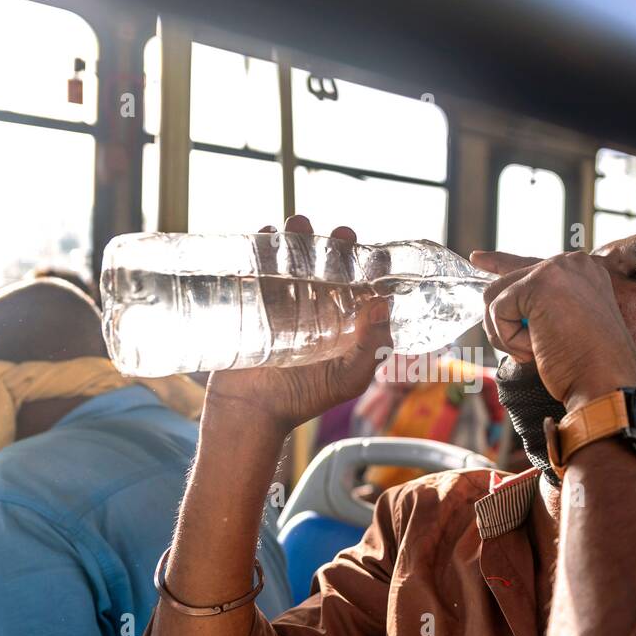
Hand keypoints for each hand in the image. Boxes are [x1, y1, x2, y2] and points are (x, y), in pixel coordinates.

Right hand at [205, 215, 392, 432]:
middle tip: (341, 235)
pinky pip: (258, 262)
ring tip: (300, 225)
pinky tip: (266, 233)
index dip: (371, 264)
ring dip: (299, 234)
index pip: (362, 282)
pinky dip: (262, 243)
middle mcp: (317, 301)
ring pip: (294, 254)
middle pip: (330, 261)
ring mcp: (284, 296)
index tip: (376, 254)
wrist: (252, 410)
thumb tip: (383, 303)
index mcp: (345, 317)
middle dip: (336, 242)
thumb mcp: (348, 378)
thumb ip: (371, 346)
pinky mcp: (254, 295)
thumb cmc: (305, 398)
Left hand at [470, 249, 635, 408]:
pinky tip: (535, 348)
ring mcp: (557, 269)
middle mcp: (573, 263)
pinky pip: (497, 310)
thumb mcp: (566, 327)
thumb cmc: (589, 366)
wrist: (606, 382)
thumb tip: (498, 302)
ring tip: (536, 350)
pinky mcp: (539, 283)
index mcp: (584, 273)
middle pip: (507, 281)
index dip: (501, 263)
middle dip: (505, 322)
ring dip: (506, 333)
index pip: (532, 264)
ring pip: (496, 296)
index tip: (478, 258)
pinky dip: (508, 338)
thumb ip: (541, 307)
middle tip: (533, 349)